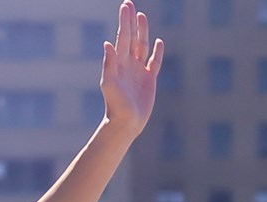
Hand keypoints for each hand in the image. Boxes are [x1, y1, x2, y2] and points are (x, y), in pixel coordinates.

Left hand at [100, 2, 163, 138]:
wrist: (125, 124)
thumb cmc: (115, 106)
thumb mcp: (109, 84)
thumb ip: (109, 64)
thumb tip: (107, 43)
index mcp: (119, 63)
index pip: (122, 37)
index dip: (124, 21)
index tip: (126, 5)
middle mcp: (128, 64)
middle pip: (131, 37)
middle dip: (130, 21)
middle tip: (129, 4)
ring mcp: (139, 71)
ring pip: (142, 46)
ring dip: (142, 31)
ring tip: (141, 16)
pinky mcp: (149, 80)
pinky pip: (154, 62)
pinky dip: (157, 51)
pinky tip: (158, 41)